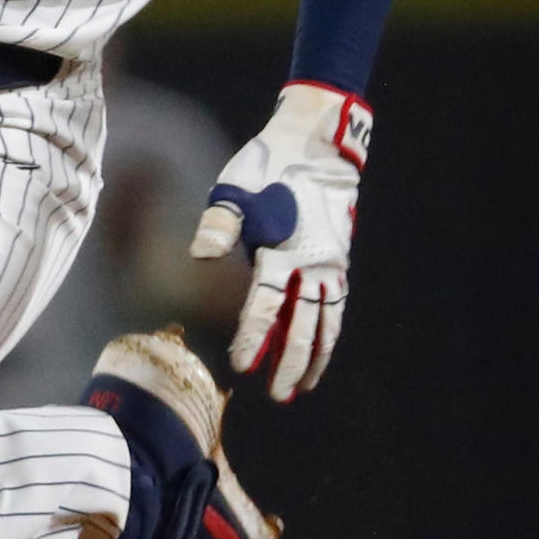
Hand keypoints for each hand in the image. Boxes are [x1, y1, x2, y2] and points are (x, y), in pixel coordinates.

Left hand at [188, 81, 373, 402]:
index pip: (266, 303)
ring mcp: (330, 263)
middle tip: (276, 395)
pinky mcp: (338, 260)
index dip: (254, 336)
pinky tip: (321, 354)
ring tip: (302, 387)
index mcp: (281, 247)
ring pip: (327, 321)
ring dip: (315, 356)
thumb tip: (200, 255)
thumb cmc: (267, 165)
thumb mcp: (235, 185)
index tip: (244, 366)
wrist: (319, 144)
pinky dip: (330, 334)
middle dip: (289, 361)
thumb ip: (219, 223)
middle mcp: (311, 262)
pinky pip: (337, 306)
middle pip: (302, 323)